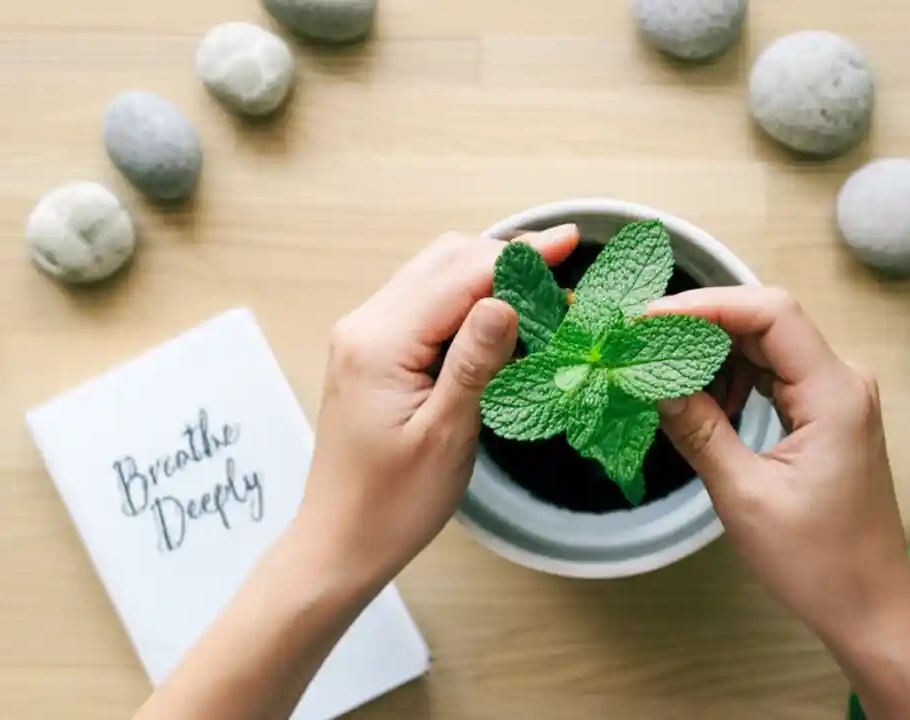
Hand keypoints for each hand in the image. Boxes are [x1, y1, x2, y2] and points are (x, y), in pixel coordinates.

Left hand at [297, 225, 579, 587]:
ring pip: (435, 277)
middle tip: (563, 271)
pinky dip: (467, 300)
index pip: (460, 277)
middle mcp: (365, 327)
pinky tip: (501, 320)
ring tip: (542, 293)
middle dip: (506, 259)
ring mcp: (364, 337)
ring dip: (488, 276)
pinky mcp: (372, 353)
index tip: (569, 240)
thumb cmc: (391, 504)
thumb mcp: (446, 436)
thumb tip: (507, 301)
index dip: (519, 256)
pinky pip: (425, 304)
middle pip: (445, 261)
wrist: (340, 542)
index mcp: (379, 344)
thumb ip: (475, 363)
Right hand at [649, 287, 909, 718]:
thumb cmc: (819, 563)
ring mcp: (838, 398)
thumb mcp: (744, 495)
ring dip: (713, 356)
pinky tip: (700, 403)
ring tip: (662, 377)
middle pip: (766, 323)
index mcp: (835, 394)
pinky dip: (733, 380)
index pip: (769, 313)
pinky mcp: (827, 416)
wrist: (870, 608)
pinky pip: (775, 376)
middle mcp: (843, 382)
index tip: (648, 320)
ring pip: (766, 348)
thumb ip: (698, 429)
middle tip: (640, 343)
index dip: (706, 306)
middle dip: (700, 327)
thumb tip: (650, 380)